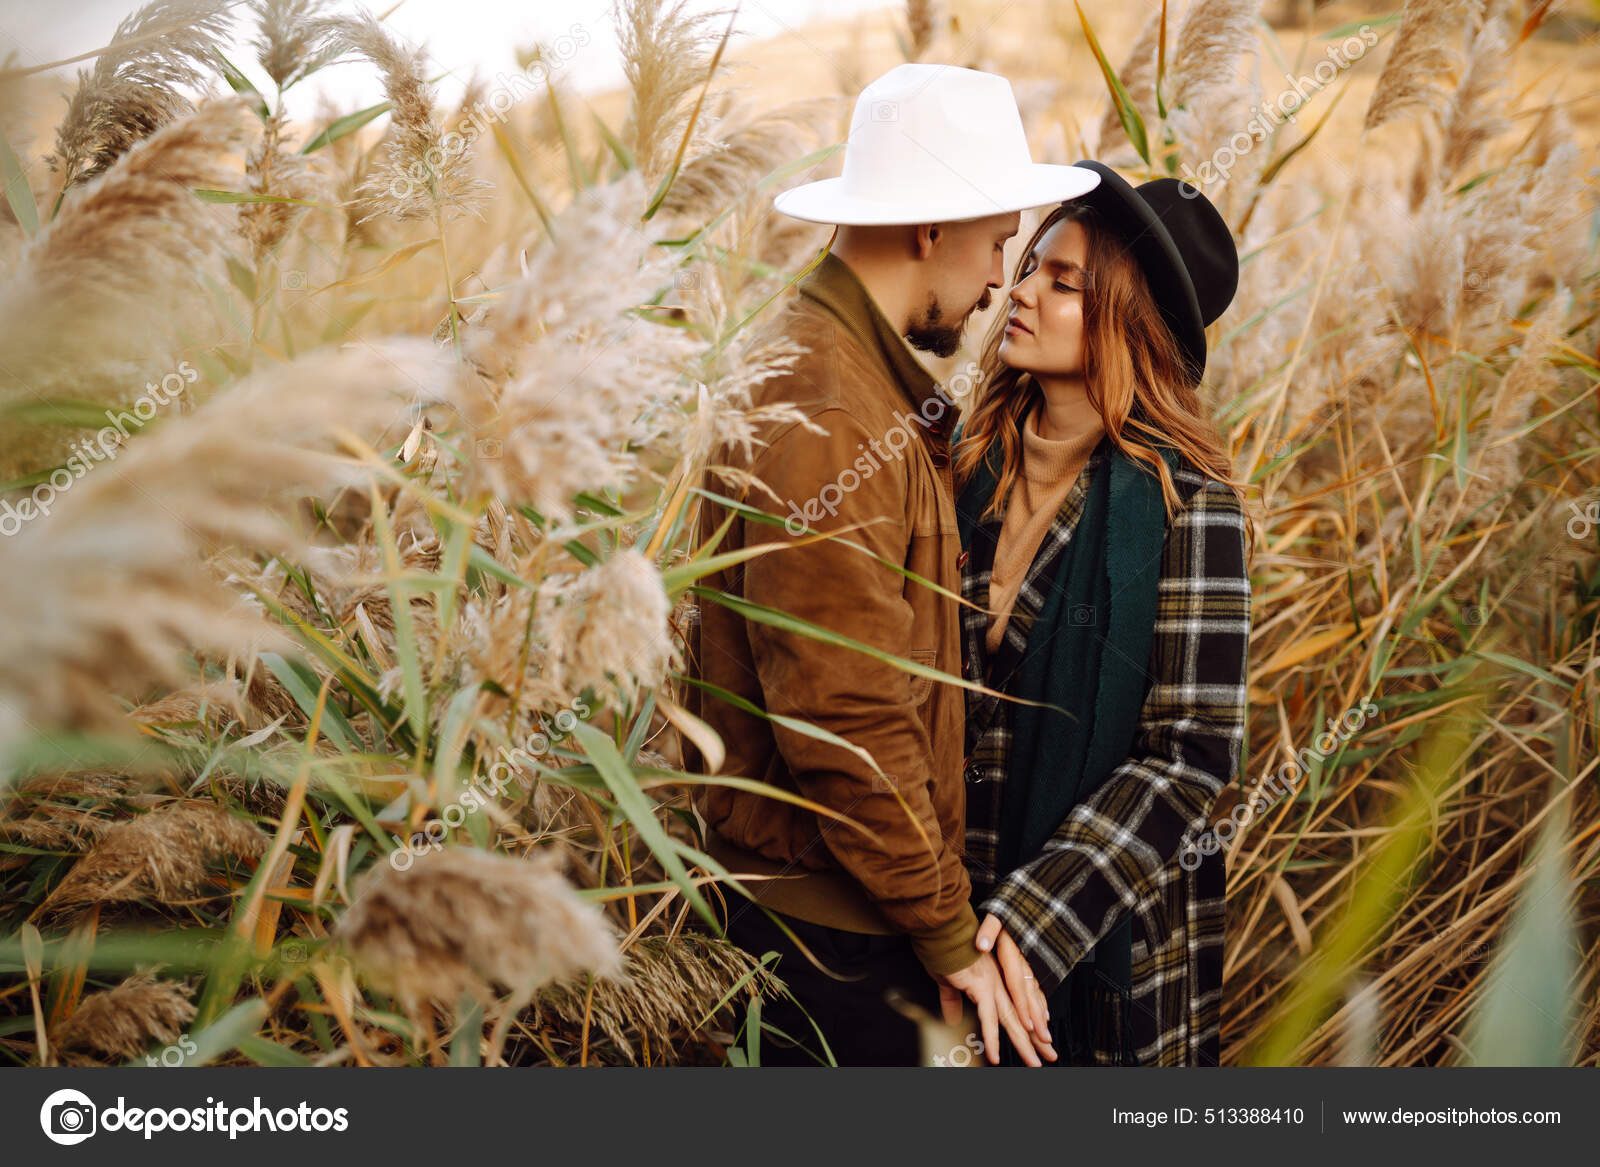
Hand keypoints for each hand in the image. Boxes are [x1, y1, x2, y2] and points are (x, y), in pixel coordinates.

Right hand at [934, 949, 1055, 1065]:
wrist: (941, 932)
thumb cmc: (945, 951)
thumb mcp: (949, 982)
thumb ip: (953, 1001)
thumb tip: (952, 1018)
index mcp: (996, 980)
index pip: (1017, 1008)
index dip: (1030, 1025)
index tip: (1041, 1040)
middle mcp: (1000, 983)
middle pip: (1022, 1017)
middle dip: (1037, 1040)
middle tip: (1050, 1056)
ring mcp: (993, 985)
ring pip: (1012, 1021)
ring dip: (1024, 1044)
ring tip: (1034, 1062)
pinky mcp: (980, 986)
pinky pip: (988, 1018)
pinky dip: (991, 1039)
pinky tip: (995, 1055)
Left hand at [977, 912, 1050, 1039]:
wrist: (1033, 895)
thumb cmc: (1012, 904)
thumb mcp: (998, 912)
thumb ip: (990, 928)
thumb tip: (980, 942)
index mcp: (1015, 951)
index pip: (1018, 983)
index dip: (1023, 1006)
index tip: (1026, 1025)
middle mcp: (1026, 960)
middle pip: (1032, 995)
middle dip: (1038, 1021)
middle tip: (1044, 1042)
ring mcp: (1032, 961)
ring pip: (1038, 993)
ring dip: (1041, 1016)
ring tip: (1045, 1037)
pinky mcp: (1034, 960)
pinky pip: (1039, 985)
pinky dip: (1042, 1002)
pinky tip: (1044, 1014)